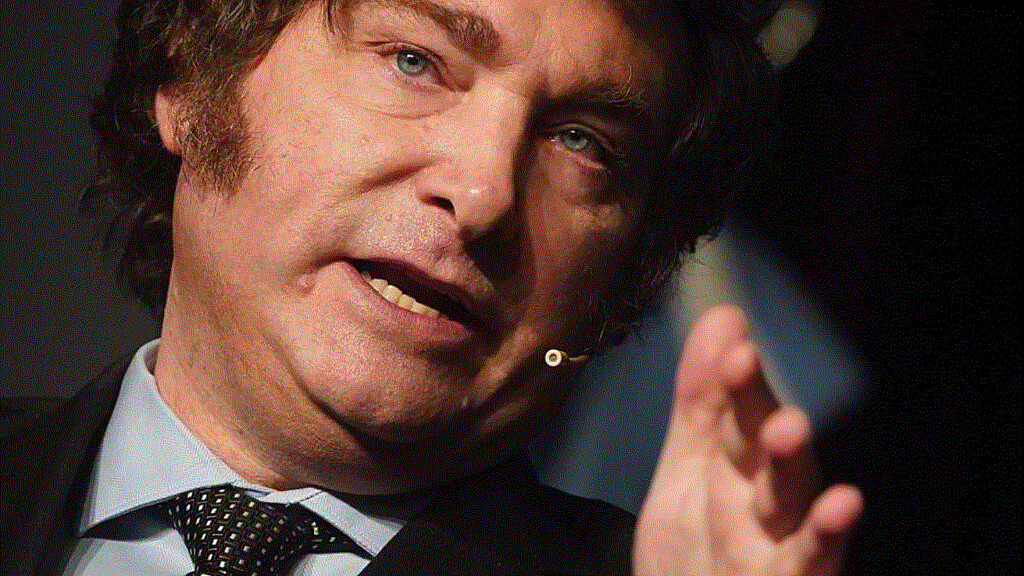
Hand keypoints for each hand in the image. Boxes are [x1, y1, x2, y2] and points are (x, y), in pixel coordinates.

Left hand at [633, 305, 861, 575]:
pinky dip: (824, 538)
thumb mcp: (689, 470)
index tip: (737, 349)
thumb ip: (704, 403)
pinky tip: (840, 508)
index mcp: (740, 472)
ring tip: (789, 430)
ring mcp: (779, 553)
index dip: (740, 387)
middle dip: (772, 422)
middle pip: (773, 460)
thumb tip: (725, 317)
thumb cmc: (695, 556)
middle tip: (763, 384)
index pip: (741, 421)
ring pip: (793, 508)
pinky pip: (809, 564)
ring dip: (794, 469)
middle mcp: (768, 508)